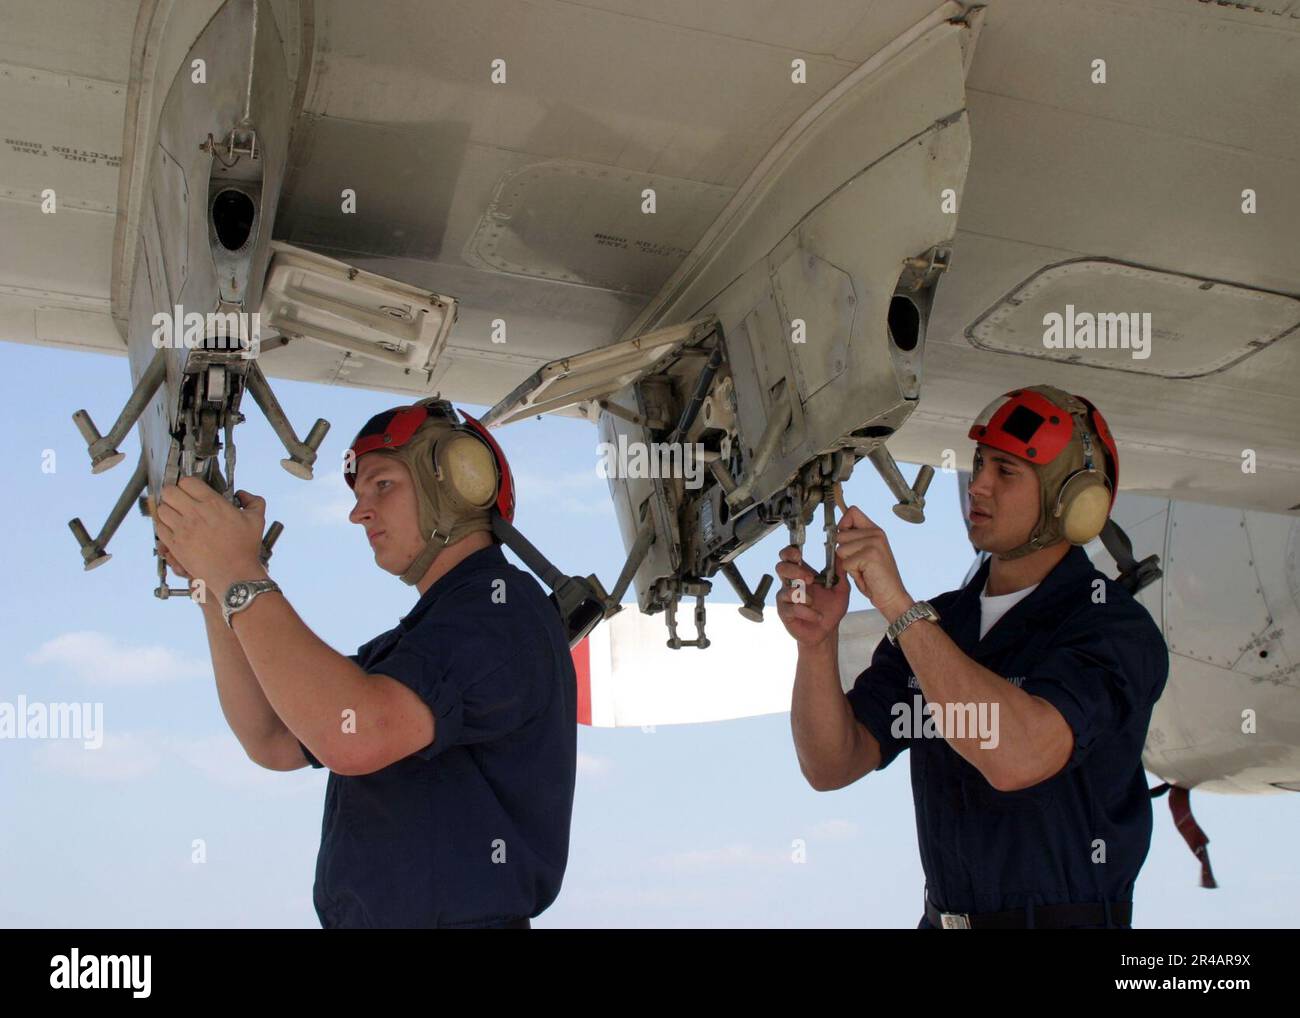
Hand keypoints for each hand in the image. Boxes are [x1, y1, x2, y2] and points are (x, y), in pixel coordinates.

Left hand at [152, 479, 267, 593]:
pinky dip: (163, 526)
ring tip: (175, 514)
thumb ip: (253, 501)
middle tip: (179, 500)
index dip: (188, 484)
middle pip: (169, 492)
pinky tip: (172, 528)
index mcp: (213, 503)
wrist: (234, 574)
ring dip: (167, 509)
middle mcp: (194, 513)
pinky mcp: (175, 544)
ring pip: (161, 509)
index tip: (191, 489)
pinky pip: (159, 528)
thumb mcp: (257, 520)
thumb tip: (242, 494)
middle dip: (173, 493)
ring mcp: (182, 529)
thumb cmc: (245, 548)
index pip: (187, 481)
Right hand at [775, 544, 850, 648]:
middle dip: (795, 571)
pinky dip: (807, 612)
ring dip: (802, 596)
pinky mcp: (785, 613)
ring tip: (813, 603)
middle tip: (810, 579)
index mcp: (802, 574)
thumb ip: (840, 573)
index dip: (789, 552)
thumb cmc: (831, 610)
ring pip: (784, 590)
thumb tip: (842, 554)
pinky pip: (792, 608)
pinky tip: (817, 616)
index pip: (788, 557)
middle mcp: (791, 584)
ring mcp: (786, 599)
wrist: (827, 631)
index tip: (799, 554)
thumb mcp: (841, 590)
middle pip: (781, 567)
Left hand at [833, 505, 912, 620]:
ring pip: (840, 549)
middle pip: (840, 534)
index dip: (843, 525)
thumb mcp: (864, 553)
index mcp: (875, 530)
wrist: (891, 595)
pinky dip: (852, 573)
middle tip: (860, 563)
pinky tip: (866, 575)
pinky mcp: (870, 555)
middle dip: (844, 552)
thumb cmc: (876, 577)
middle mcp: (876, 533)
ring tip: (863, 569)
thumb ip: (854, 540)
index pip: (852, 511)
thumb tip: (834, 532)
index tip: (847, 540)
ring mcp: (874, 543)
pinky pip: (845, 563)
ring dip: (848, 564)